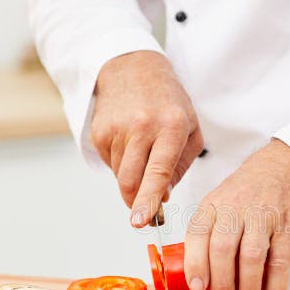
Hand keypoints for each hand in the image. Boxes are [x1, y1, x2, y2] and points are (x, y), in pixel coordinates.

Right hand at [91, 50, 202, 226]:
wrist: (133, 69)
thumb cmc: (168, 103)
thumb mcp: (190, 129)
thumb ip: (180, 167)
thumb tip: (162, 197)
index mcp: (171, 126)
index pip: (158, 170)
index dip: (149, 198)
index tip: (141, 220)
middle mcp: (142, 127)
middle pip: (132, 180)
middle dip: (136, 203)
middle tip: (142, 215)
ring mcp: (117, 129)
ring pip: (121, 176)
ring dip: (132, 179)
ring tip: (142, 155)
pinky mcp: (99, 132)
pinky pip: (110, 165)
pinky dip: (121, 165)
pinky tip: (129, 145)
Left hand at [184, 139, 289, 289]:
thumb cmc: (252, 190)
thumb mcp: (223, 201)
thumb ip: (211, 233)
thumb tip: (200, 280)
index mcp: (214, 204)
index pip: (197, 234)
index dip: (195, 263)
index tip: (197, 287)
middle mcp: (236, 209)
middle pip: (223, 249)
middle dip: (222, 283)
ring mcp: (264, 217)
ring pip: (252, 257)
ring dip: (248, 289)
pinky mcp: (288, 227)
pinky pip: (281, 261)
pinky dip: (276, 287)